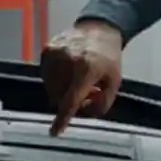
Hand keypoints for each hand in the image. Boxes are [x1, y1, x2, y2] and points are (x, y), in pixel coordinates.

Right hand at [41, 19, 123, 135]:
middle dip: (68, 100)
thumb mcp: (114, 81)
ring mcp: (55, 53)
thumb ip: (103, 102)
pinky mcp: (47, 49)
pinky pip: (45, 75)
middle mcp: (68, 60)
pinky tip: (67, 71)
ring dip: (61, 90)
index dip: (62, 118)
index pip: (71, 100)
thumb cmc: (109, 56)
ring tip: (76, 79)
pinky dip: (54, 78)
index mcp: (87, 69)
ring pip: (50, 87)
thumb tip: (86, 113)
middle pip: (58, 96)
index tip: (55, 131)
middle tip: (83, 93)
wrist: (100, 29)